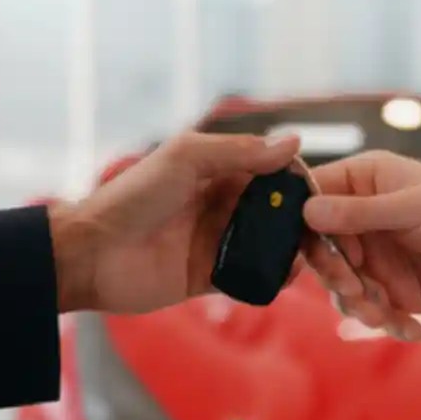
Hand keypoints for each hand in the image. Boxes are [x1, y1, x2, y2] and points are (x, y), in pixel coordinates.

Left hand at [49, 132, 300, 313]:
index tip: (322, 192)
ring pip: (268, 244)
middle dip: (302, 218)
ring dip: (292, 248)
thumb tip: (293, 142)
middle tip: (328, 229)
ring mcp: (216, 241)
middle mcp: (221, 205)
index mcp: (217, 171)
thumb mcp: (186, 159)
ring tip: (315, 255)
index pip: (270, 171)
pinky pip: (251, 277)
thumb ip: (239, 151)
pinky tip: (288, 276)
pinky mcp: (209, 277)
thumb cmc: (133, 197)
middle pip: (276, 210)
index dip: (297, 179)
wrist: (92, 253)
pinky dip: (272, 277)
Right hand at [302, 151, 420, 339]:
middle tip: (357, 290)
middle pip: (320, 252)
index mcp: (361, 183)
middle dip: (336, 277)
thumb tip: (307, 212)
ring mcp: (376, 257)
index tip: (315, 253)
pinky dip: (388, 324)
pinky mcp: (395, 289)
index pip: (310, 200)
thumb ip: (360, 213)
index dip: (303, 228)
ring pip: (342, 289)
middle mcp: (361, 220)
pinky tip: (414, 328)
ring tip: (387, 315)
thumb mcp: (414, 208)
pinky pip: (374, 312)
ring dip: (361, 306)